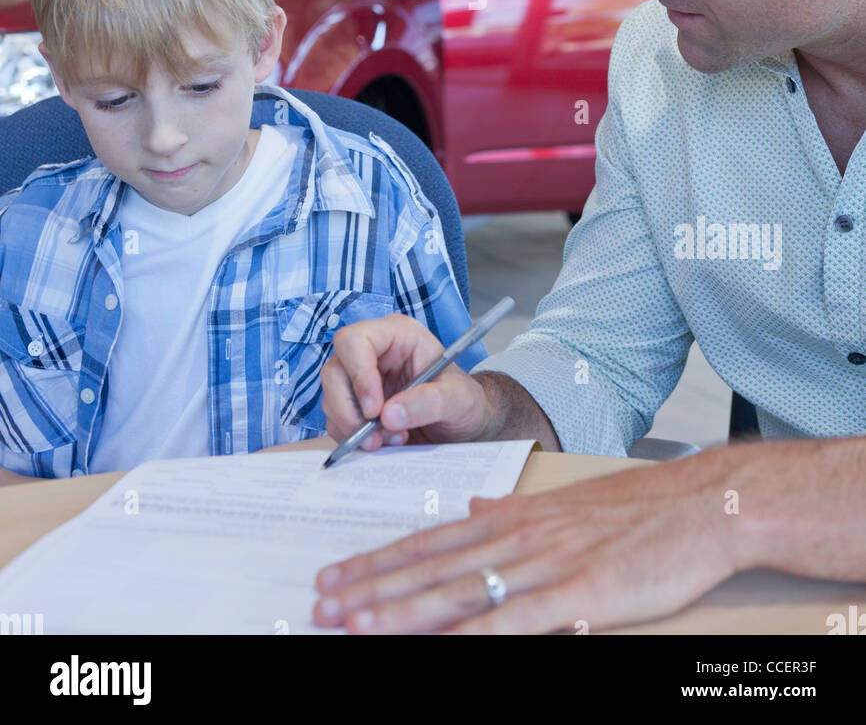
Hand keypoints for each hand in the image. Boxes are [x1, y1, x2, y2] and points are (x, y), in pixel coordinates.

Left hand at [312, 446, 750, 633]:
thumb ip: (512, 510)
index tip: (335, 577)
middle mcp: (519, 537)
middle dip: (371, 589)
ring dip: (402, 610)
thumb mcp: (565, 503)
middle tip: (321, 605)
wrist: (700, 504)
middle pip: (431, 567)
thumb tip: (474, 510)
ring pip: (460, 592)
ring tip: (355, 624)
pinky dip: (477, 633)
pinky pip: (518, 619)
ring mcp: (547, 566)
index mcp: (513, 518)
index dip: (378, 562)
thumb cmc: (637, 509)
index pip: (430, 542)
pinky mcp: (580, 596)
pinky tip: (444, 646)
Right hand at [321, 314, 491, 451]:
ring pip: (331, 397)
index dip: (358, 373)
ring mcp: (361, 379)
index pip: (356, 340)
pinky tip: (383, 443)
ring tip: (391, 440)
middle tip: (375, 437)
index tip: (375, 409)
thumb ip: (430, 402)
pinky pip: (336, 420)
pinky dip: (352, 437)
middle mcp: (374, 353)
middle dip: (349, 408)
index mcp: (398, 335)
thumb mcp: (460, 399)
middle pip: (334, 370)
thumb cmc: (464, 401)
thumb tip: (389, 415)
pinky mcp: (356, 405)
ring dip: (353, 427)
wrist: (463, 425)